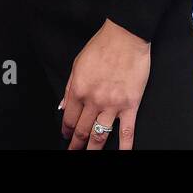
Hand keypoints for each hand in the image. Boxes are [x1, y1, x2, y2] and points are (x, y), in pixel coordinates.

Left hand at [60, 19, 150, 149]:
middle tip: (73, 151)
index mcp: (78, 89)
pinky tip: (121, 154)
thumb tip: (61, 105)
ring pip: (100, 135)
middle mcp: (93, 100)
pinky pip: (126, 132)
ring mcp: (112, 105)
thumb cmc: (102, 46)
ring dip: (93, 149)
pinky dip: (124, 148)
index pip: (68, 117)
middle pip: (82, 130)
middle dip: (76, 144)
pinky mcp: (130, 105)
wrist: (125, 37)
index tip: (65, 136)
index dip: (65, 130)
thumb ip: (68, 87)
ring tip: (89, 155)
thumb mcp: (77, 64)